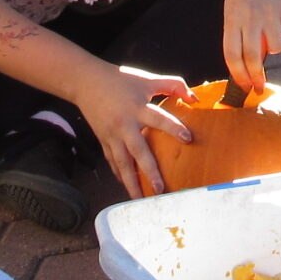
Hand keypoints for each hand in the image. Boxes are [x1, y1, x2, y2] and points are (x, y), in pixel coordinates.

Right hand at [73, 65, 193, 197]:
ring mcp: (112, 135)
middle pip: (138, 151)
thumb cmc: (120, 80)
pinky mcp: (103, 141)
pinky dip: (120, 175)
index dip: (173, 127)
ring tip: (141, 200)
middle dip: (150, 171)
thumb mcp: (147, 80)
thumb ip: (173, 85)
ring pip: (122, 163)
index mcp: (137, 108)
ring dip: (132, 182)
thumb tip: (195, 98)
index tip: (188, 138)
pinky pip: (113, 162)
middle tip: (161, 188)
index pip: (158, 119)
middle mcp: (124, 125)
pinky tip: (128, 187)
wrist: (86, 82)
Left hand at [223, 0, 280, 91]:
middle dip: (257, 76)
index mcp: (232, 19)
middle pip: (253, 56)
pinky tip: (279, 17)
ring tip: (270, 33)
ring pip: (277, 46)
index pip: (233, 54)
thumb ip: (238, 38)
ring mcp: (269, 11)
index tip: (244, 86)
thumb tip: (249, 69)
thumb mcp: (232, 13)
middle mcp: (250, 17)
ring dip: (275, 48)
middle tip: (259, 87)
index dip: (239, 74)